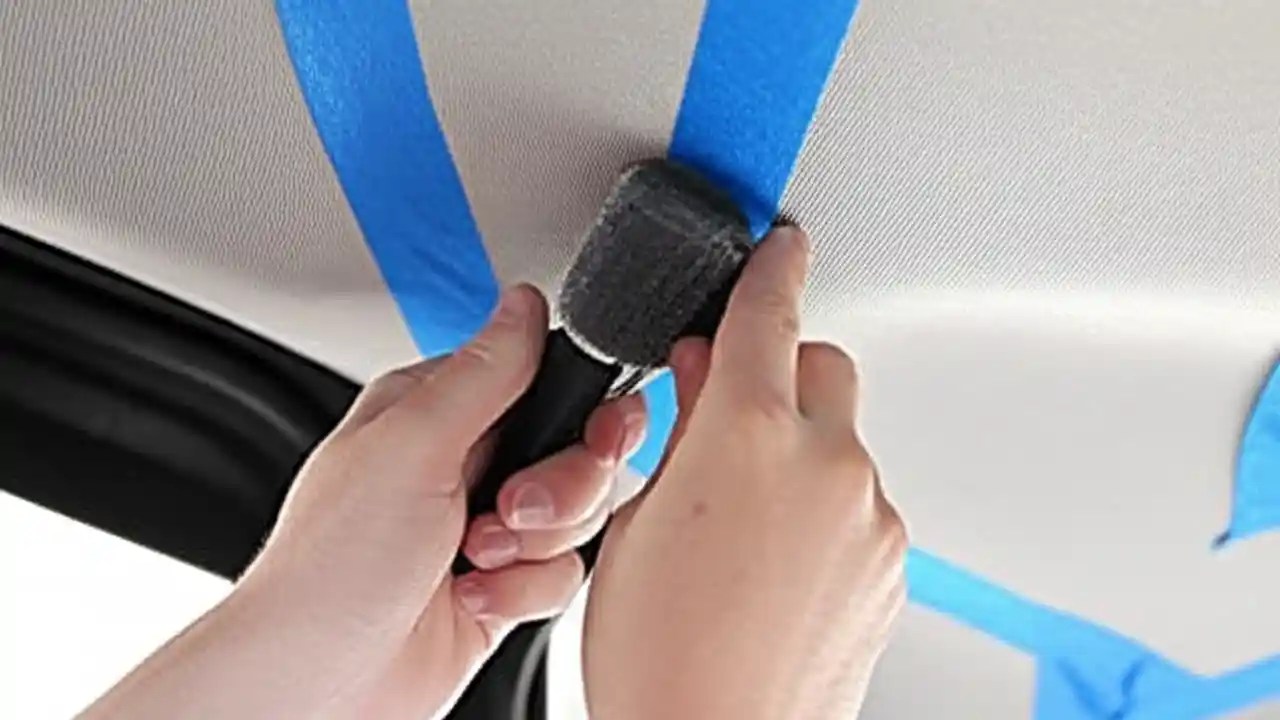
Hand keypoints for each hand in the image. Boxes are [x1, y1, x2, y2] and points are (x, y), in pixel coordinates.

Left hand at [81, 285, 645, 719]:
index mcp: (437, 410)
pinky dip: (524, 592)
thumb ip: (486, 371)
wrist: (321, 680)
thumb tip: (522, 302)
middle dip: (558, 489)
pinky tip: (475, 599)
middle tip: (508, 508)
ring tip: (474, 560)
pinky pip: (562, 575)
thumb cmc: (333, 566)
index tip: (592, 433)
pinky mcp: (499, 586)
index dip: (580, 408)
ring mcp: (484, 528)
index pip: (543, 380)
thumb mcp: (414, 444)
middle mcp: (464, 464)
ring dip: (534, 546)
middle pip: (576, 452)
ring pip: (578, 516)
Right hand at [583, 226, 907, 719]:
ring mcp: (867, 516)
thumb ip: (681, 430)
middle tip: (730, 410)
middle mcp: (825, 463)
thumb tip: (701, 376)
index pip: (768, 313)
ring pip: (841, 440)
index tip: (780, 245)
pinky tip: (772, 561)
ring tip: (740, 522)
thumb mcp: (636, 522)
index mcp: (747, 434)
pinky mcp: (889, 563)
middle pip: (823, 363)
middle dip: (780, 369)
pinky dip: (822, 506)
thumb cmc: (657, 657)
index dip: (772, 266)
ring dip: (799, 450)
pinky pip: (857, 503)